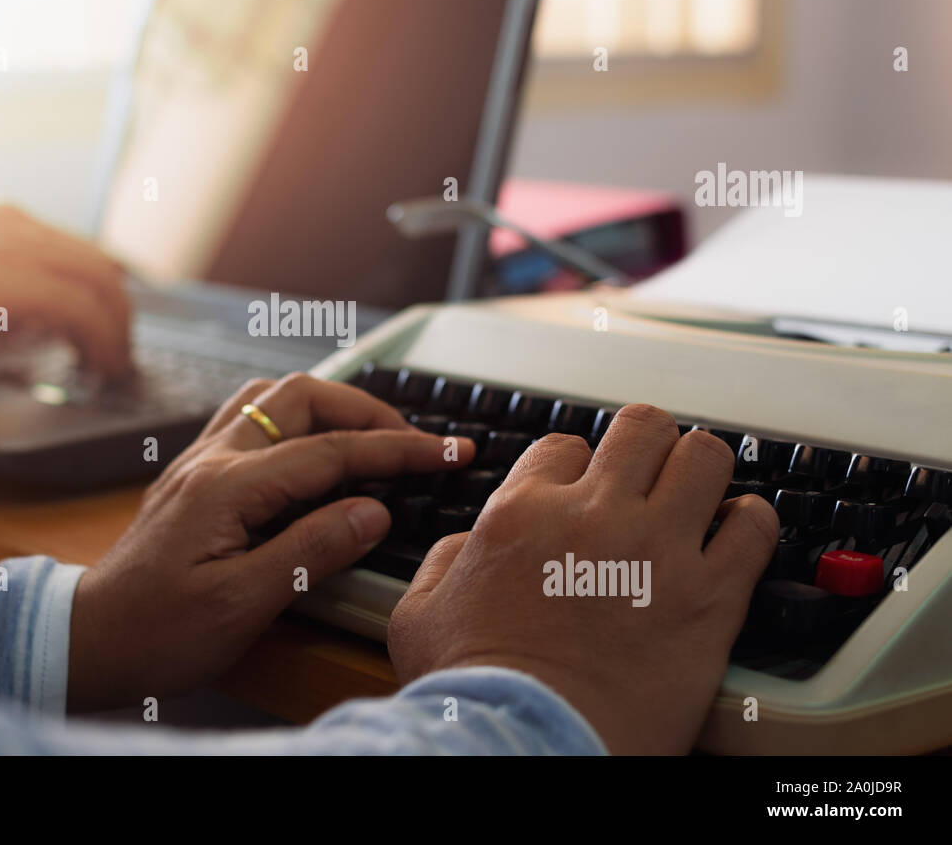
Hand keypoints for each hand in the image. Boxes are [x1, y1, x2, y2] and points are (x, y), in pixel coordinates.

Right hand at [0, 201, 132, 377]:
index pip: (71, 249)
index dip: (96, 288)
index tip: (101, 320)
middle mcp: (16, 222)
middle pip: (98, 264)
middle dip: (117, 312)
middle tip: (117, 350)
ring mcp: (18, 244)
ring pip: (100, 284)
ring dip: (115, 329)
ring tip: (113, 365)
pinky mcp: (15, 276)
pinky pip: (82, 308)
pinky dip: (101, 339)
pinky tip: (98, 364)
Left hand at [66, 373, 475, 710]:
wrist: (88, 640)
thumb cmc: (156, 632)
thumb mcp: (242, 603)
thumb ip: (311, 550)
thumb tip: (373, 512)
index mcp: (226, 487)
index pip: (331, 451)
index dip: (397, 450)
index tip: (447, 452)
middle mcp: (210, 459)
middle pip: (301, 397)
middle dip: (367, 410)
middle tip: (414, 442)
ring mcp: (198, 461)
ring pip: (272, 397)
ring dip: (328, 405)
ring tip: (370, 435)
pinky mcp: (194, 476)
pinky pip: (251, 418)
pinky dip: (295, 420)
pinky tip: (312, 448)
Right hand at [387, 404, 778, 753]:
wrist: (526, 744)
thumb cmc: (474, 690)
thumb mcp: (418, 614)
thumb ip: (443, 562)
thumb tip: (470, 544)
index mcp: (521, 513)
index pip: (564, 446)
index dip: (575, 468)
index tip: (584, 494)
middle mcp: (592, 516)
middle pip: (642, 428)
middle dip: (647, 444)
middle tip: (649, 472)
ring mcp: (657, 551)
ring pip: (704, 458)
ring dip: (701, 471)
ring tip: (698, 496)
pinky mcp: (710, 597)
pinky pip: (755, 527)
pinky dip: (750, 523)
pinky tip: (735, 535)